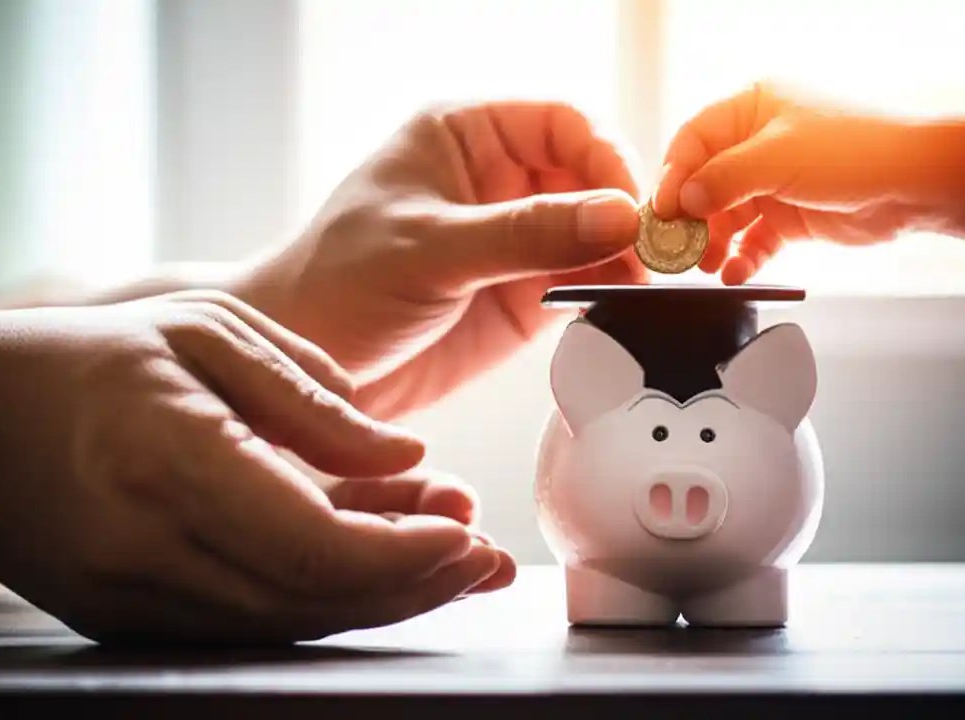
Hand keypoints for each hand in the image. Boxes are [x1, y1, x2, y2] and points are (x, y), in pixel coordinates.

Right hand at [0, 291, 510, 643]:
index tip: (470, 531)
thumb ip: (313, 402)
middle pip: (316, 602)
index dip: (410, 555)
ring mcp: (128, 602)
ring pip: (289, 623)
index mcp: (168, 463)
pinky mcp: (125, 619)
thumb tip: (409, 465)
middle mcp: (146, 554)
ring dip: (377, 593)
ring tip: (444, 547)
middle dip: (415, 586)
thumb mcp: (204, 333)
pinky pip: (248, 619)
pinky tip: (364, 550)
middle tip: (484, 556)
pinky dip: (317, 592)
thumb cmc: (78, 358)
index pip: (317, 547)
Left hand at [236, 102, 645, 418]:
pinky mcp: (523, 298)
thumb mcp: (428, 249)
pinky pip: (585, 284)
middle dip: (627, 212)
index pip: (562, 122)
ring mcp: (515, 241)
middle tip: (655, 254)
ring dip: (627, 257)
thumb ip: (523, 233)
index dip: (605, 156)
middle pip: (592, 177)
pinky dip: (610, 295)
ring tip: (643, 288)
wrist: (309, 367)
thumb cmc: (337, 283)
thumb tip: (618, 216)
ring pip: (598, 234)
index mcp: (465, 135)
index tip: (630, 205)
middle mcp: (498, 181)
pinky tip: (622, 310)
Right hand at [652, 83, 920, 284]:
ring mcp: (774, 182)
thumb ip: (722, 179)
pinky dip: (741, 259)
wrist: (918, 184)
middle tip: (677, 247)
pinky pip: (752, 242)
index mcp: (752, 108)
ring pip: (725, 217)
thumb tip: (682, 201)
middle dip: (690, 218)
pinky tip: (733, 274)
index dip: (674, 176)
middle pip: (705, 183)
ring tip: (705, 264)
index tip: (662, 211)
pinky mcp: (790, 218)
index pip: (693, 141)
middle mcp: (758, 143)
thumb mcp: (776, 156)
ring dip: (712, 244)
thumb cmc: (856, 150)